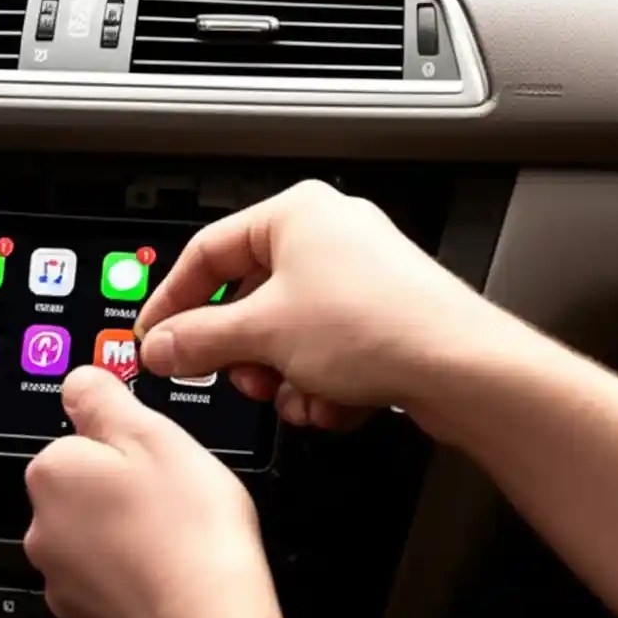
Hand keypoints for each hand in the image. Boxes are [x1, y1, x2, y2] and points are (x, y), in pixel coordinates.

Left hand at [24, 366, 296, 617]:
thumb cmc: (187, 530)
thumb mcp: (153, 433)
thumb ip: (104, 398)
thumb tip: (78, 380)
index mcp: (53, 472)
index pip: (78, 441)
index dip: (124, 447)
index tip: (156, 460)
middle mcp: (44, 528)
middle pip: (83, 492)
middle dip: (121, 492)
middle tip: (171, 498)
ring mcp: (62, 580)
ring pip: (95, 540)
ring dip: (126, 536)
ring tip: (174, 538)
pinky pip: (108, 586)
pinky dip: (134, 580)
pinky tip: (168, 574)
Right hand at [135, 179, 503, 428]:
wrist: (462, 368)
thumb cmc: (379, 325)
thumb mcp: (263, 334)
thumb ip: (198, 340)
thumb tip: (161, 347)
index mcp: (295, 213)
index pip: (207, 253)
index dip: (172, 301)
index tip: (155, 339)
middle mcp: (328, 237)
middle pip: (248, 300)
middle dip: (243, 352)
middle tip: (236, 376)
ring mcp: (358, 278)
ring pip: (286, 334)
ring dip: (283, 377)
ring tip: (297, 395)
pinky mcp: (381, 318)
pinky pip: (325, 353)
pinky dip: (320, 385)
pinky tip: (333, 403)